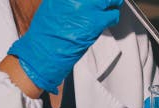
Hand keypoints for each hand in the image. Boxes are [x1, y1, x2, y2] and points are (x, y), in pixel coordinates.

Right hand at [8, 0, 122, 93]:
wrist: (44, 50)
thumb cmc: (45, 33)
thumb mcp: (51, 6)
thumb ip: (67, 0)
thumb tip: (76, 0)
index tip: (92, 0)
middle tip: (109, 0)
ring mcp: (87, 7)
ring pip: (109, 0)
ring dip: (112, 2)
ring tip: (114, 4)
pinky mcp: (96, 21)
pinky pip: (112, 14)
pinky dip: (113, 16)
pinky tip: (111, 18)